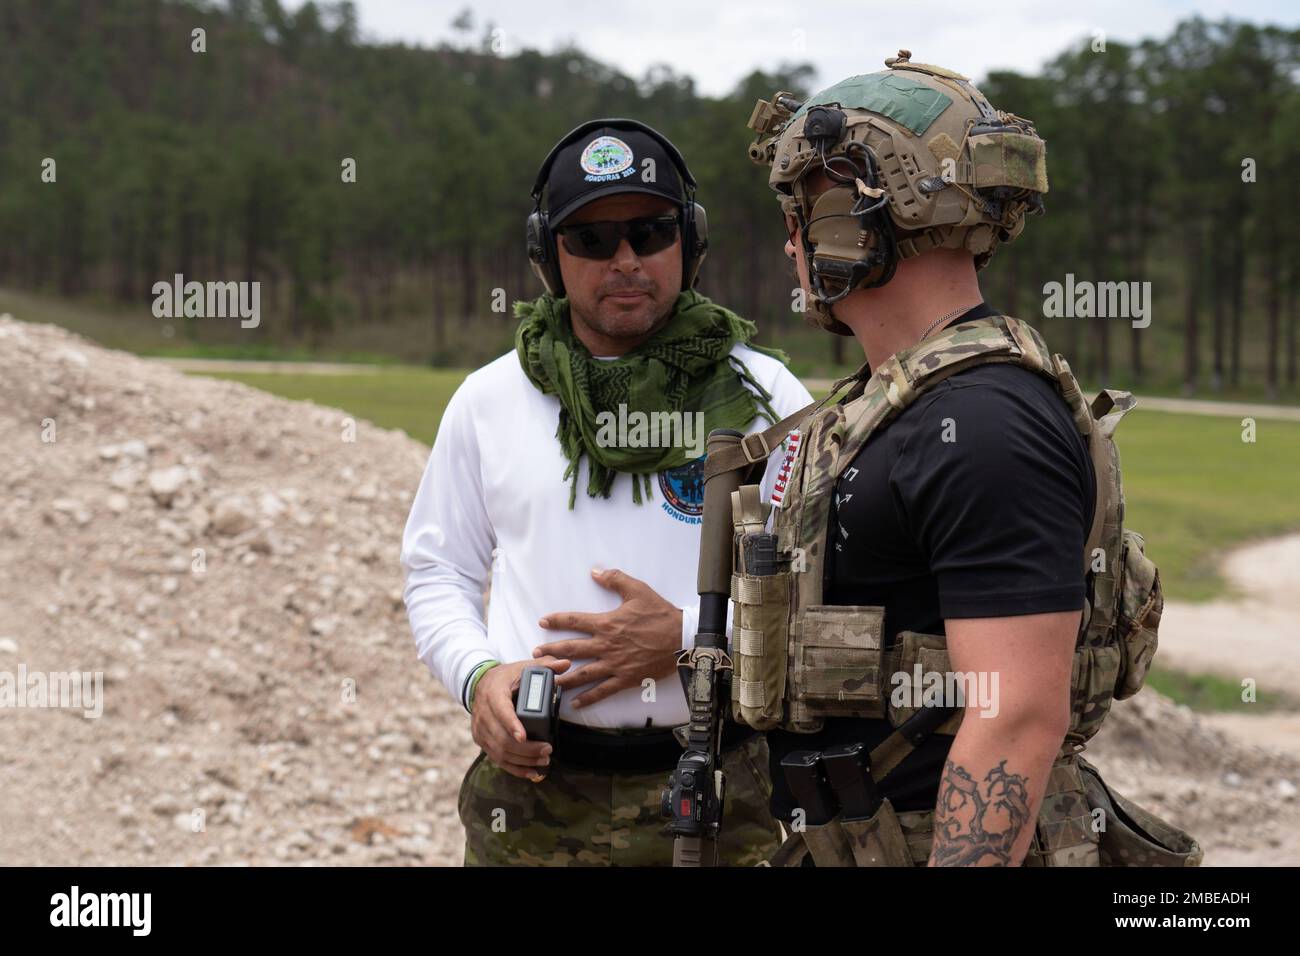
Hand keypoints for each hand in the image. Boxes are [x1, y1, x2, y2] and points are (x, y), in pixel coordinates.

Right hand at [470, 656, 569, 781]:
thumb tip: (566, 664)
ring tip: (544, 759)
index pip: (500, 711)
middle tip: (547, 750)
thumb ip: (545, 664)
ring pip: (500, 752)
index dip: (511, 725)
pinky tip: (531, 772)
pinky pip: (497, 760)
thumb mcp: (523, 667)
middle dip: (526, 748)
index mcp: (493, 693)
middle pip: (502, 738)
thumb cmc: (506, 677)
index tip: (524, 736)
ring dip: (523, 760)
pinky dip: (515, 768)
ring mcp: (480, 730)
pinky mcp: (482, 741)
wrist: (479, 684)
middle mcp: (483, 713)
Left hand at [534, 567, 682, 709]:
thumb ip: (615, 580)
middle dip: (551, 650)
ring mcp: (615, 664)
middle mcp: (606, 645)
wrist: (682, 638)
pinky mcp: (625, 678)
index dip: (557, 620)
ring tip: (548, 680)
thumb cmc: (660, 614)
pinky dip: (588, 698)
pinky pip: (603, 690)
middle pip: (572, 649)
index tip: (543, 622)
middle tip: (535, 654)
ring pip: (583, 673)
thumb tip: (595, 572)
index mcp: (607, 623)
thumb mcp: (638, 590)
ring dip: (563, 677)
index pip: (575, 621)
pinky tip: (575, 703)